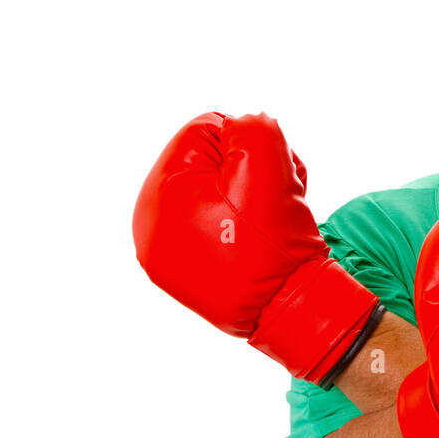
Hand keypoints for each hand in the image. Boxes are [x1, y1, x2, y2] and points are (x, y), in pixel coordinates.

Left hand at [132, 111, 380, 384]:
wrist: (290, 310)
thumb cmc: (277, 242)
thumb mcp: (269, 167)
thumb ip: (252, 128)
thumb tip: (238, 127)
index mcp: (158, 195)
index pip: (204, 132)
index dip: (250, 146)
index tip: (273, 178)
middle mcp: (148, 225)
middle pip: (204, 164)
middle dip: (247, 171)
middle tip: (275, 199)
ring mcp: (162, 253)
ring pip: (208, 193)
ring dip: (246, 197)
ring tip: (270, 222)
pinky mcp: (181, 272)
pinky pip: (207, 225)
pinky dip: (236, 225)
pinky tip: (256, 242)